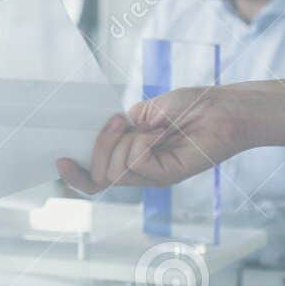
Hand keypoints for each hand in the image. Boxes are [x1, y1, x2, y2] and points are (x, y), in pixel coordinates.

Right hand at [58, 85, 248, 193]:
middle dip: (101, 146)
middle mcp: (140, 171)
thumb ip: (123, 129)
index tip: (61, 160)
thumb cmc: (190, 106)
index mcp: (130, 157)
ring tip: (150, 126)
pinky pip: (136, 163)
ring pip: (116, 171)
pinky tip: (160, 133)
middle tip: (119, 122)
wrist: (223, 108)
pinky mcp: (168, 175)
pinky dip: (142, 143)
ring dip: (124, 142)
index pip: (96, 179)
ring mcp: (154, 176)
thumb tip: (107, 138)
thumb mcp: (144, 113)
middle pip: (100, 176)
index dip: (75, 176)